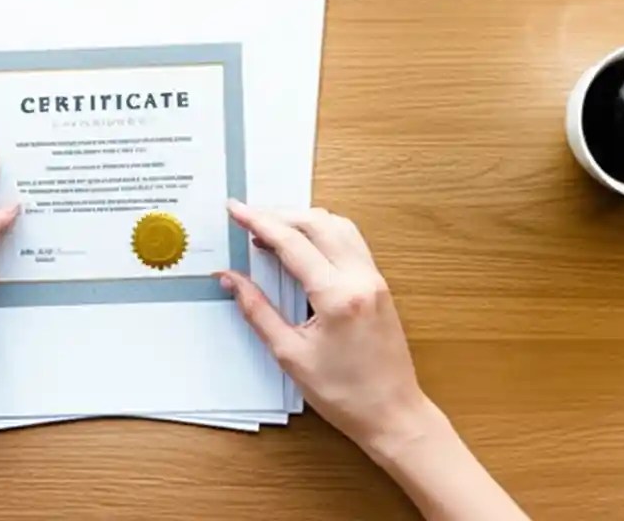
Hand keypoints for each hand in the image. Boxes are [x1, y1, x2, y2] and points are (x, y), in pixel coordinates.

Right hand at [218, 201, 432, 456]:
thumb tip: (230, 279)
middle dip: (279, 214)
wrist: (392, 414)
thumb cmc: (344, 394)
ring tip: (272, 230)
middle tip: (248, 219)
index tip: (236, 210)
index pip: (292, 243)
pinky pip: (351, 242)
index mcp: (338, 296)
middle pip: (317, 222)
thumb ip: (257, 310)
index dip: (259, 221)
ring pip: (338, 226)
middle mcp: (361, 279)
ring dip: (304, 220)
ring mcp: (375, 279)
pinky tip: (303, 245)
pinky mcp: (380, 285)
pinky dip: (324, 233)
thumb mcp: (290, 354)